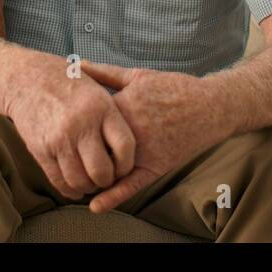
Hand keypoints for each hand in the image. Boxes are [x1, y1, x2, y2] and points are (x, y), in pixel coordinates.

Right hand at [2, 57, 136, 200]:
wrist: (27, 77)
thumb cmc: (68, 83)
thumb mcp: (98, 86)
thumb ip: (114, 114)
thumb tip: (130, 145)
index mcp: (102, 108)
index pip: (125, 147)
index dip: (126, 163)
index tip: (123, 165)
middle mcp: (81, 125)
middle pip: (101, 171)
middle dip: (106, 180)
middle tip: (106, 177)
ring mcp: (59, 139)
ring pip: (79, 181)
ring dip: (87, 187)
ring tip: (90, 180)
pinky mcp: (40, 149)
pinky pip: (58, 180)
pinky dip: (69, 189)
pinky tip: (75, 186)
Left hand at [77, 62, 223, 213]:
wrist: (209, 105)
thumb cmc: (172, 87)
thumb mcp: (137, 76)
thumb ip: (105, 73)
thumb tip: (78, 65)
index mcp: (123, 106)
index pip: (85, 120)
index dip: (72, 123)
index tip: (62, 123)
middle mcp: (131, 131)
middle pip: (93, 145)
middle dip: (79, 150)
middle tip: (65, 152)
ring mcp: (144, 151)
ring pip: (109, 167)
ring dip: (92, 172)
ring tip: (77, 174)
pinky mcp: (156, 166)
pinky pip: (132, 185)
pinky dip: (113, 197)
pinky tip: (96, 206)